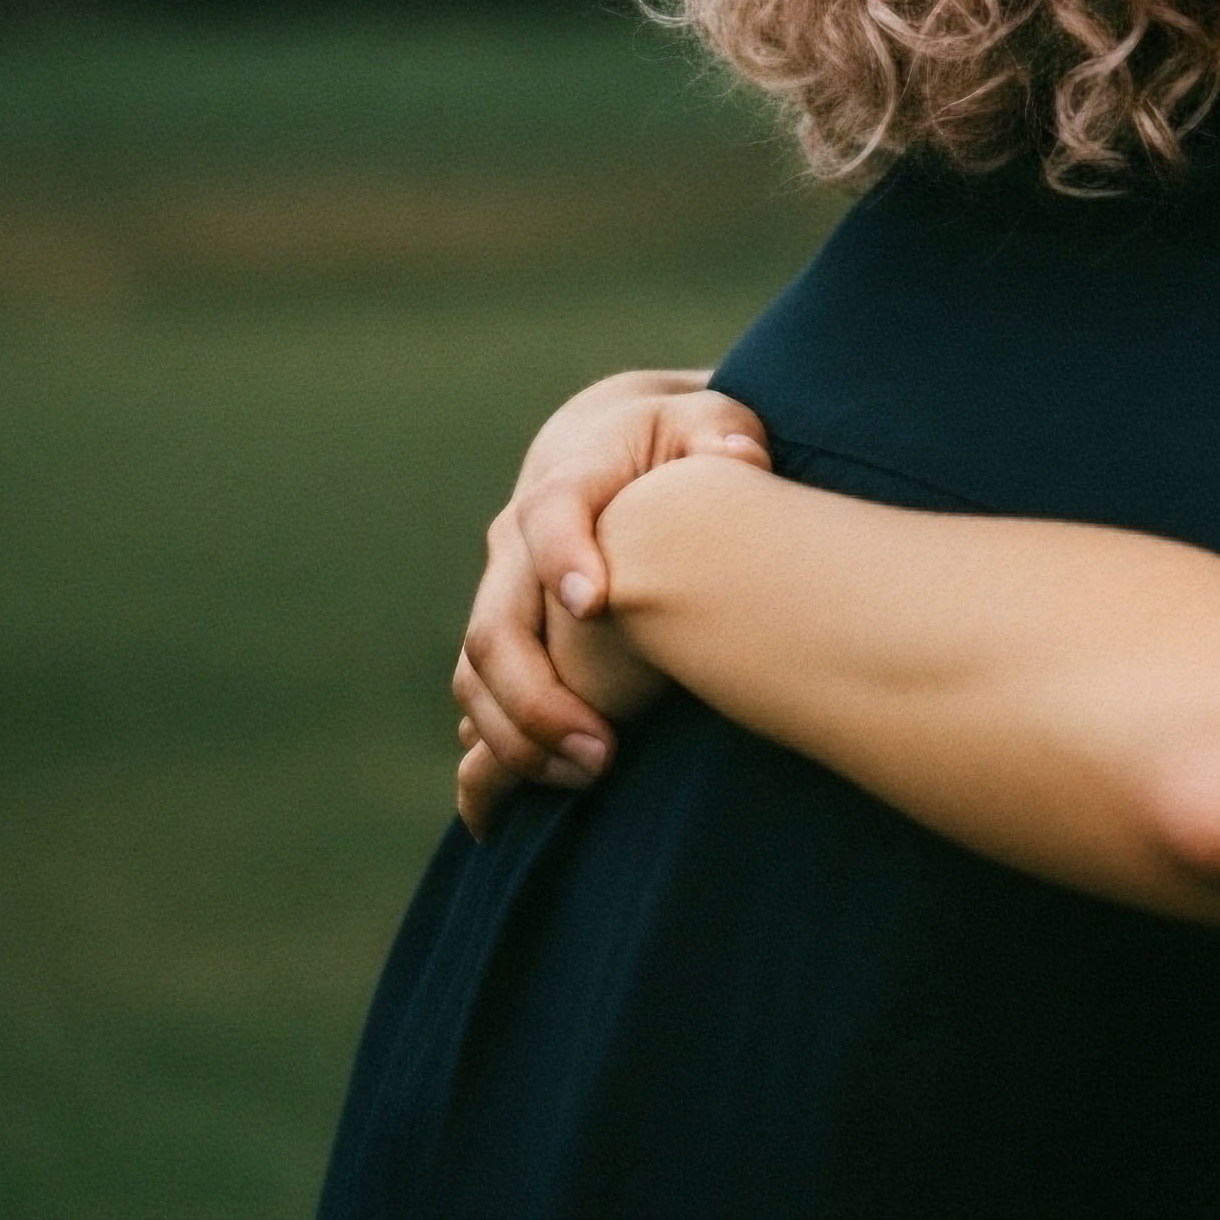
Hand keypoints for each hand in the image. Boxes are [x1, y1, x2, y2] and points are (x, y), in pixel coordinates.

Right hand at [446, 370, 770, 829]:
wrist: (612, 447)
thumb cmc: (677, 441)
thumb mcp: (709, 420)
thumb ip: (723, 434)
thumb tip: (741, 454)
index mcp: (568, 480)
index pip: (552, 513)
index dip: (565, 555)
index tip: (595, 604)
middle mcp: (515, 543)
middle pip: (497, 624)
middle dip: (540, 695)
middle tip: (605, 752)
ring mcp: (502, 592)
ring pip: (477, 675)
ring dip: (522, 736)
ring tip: (592, 777)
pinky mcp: (505, 634)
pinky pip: (479, 699)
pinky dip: (499, 750)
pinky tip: (537, 799)